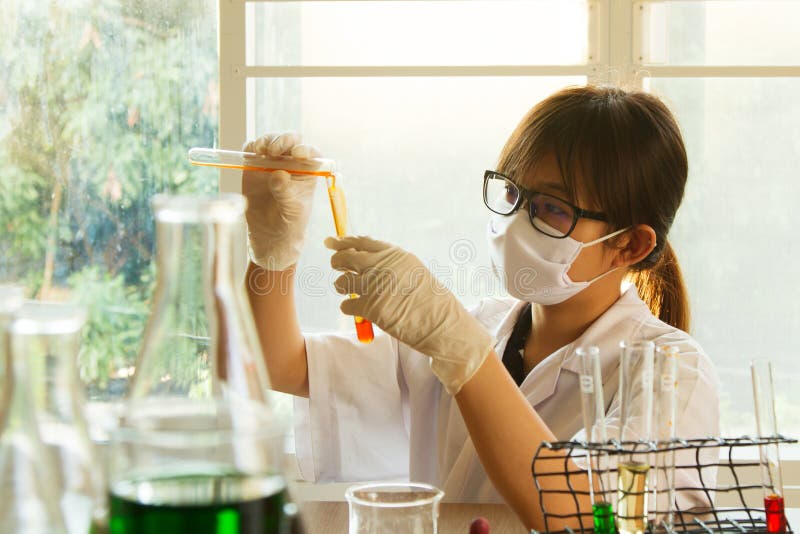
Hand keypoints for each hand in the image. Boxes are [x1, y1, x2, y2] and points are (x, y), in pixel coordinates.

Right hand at [242, 133, 320, 270]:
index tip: (298, 154)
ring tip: (261, 151)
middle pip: (290, 141)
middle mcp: (291, 163)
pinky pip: (251, 150)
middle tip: (274, 150)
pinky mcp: (254, 166)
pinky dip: (250, 148)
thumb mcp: (292, 210)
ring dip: (265, 141)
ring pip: (270, 141)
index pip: (311, 153)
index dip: (306, 149)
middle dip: (283, 140)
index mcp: (308, 171)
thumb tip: (279, 174)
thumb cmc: (290, 222)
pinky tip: (251, 154)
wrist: (270, 234)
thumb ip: (286, 192)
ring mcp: (272, 162)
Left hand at [325, 236, 494, 394]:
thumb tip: (361, 259)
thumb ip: (389, 264)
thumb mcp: (413, 272)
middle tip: (336, 265)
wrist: (442, 324)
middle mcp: (384, 266)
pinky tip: (356, 310)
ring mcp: (376, 286)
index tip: (331, 242)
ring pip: (342, 281)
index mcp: (395, 255)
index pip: (362, 242)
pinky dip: (348, 307)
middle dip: (337, 260)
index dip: (344, 241)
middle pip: (347, 257)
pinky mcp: (370, 307)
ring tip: (348, 291)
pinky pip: (346, 305)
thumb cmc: (430, 301)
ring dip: (341, 286)